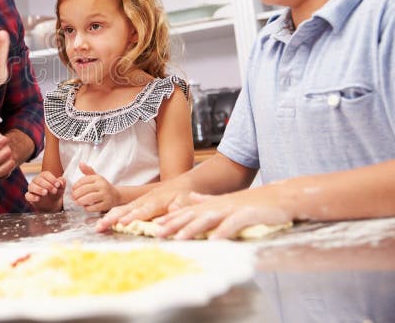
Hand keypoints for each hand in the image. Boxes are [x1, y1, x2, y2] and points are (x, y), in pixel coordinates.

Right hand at [25, 171, 64, 211]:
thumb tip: (60, 181)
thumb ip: (62, 183)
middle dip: (47, 185)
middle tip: (54, 191)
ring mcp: (32, 188)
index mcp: (44, 176)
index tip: (58, 185)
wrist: (52, 203)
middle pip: (39, 180)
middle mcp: (36, 180)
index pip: (45, 174)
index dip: (52, 179)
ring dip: (39, 189)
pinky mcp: (29, 196)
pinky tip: (38, 199)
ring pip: (31, 186)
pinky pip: (27, 195)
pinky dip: (32, 197)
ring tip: (45, 193)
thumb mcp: (61, 188)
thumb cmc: (55, 192)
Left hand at [71, 163, 119, 211]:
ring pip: (90, 198)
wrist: (116, 196)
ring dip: (81, 201)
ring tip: (76, 202)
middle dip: (77, 194)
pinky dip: (88, 208)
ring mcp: (105, 195)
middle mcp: (102, 185)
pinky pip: (95, 207)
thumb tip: (80, 163)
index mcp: (98, 178)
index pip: (84, 180)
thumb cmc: (101, 186)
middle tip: (73, 197)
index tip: (72, 189)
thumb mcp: (96, 177)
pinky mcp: (106, 204)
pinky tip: (85, 207)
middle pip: (86, 189)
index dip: (76, 185)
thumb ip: (87, 171)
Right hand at [95, 180, 193, 231]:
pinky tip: (104, 224)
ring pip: (121, 209)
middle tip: (100, 226)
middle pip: (125, 209)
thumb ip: (179, 206)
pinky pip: (123, 210)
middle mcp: (144, 201)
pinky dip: (112, 216)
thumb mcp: (186, 200)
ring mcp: (139, 202)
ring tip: (98, 227)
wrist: (182, 184)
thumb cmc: (184, 194)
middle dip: (112, 218)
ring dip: (109, 218)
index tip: (122, 223)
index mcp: (156, 201)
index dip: (132, 217)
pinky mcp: (137, 204)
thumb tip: (173, 211)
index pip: (142, 211)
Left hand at [152, 187, 292, 239]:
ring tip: (179, 239)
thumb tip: (190, 199)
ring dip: (193, 229)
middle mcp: (219, 205)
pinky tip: (215, 241)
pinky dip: (224, 232)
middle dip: (174, 225)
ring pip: (208, 218)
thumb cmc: (254, 202)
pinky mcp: (248, 214)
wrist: (282, 196)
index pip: (187, 212)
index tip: (154, 226)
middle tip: (157, 234)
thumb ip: (208, 201)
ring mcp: (233, 209)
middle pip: (192, 215)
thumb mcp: (227, 201)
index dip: (170, 219)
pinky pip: (233, 224)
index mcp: (213, 204)